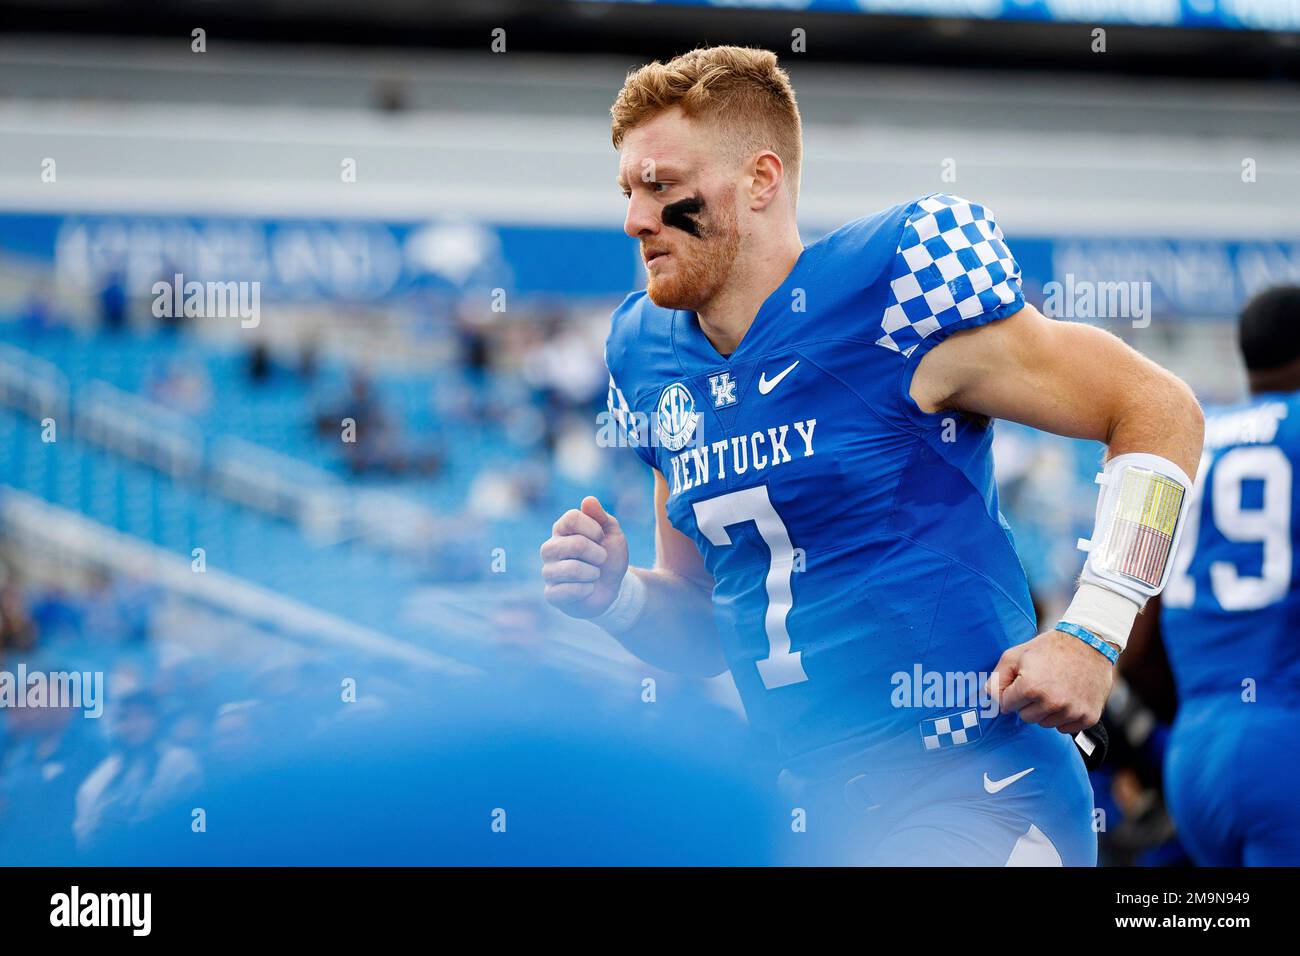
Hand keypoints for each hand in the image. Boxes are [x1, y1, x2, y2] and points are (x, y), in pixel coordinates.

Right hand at [540, 496, 629, 619]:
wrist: (612, 588)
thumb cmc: (609, 557)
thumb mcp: (613, 534)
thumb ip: (601, 516)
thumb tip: (588, 500)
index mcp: (562, 530)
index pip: (572, 518)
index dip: (593, 528)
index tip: (601, 537)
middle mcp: (550, 548)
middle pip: (576, 544)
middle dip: (598, 554)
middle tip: (601, 559)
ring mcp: (548, 571)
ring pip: (573, 569)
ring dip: (593, 573)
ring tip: (594, 575)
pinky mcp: (551, 594)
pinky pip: (567, 591)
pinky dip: (586, 590)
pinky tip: (587, 589)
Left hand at [985, 629, 1114, 734]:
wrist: (1089, 642)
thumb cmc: (1048, 648)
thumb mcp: (1015, 655)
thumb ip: (997, 678)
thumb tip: (990, 698)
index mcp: (1030, 687)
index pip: (1007, 705)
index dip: (1013, 692)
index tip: (1023, 681)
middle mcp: (1052, 703)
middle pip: (1026, 717)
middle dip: (1029, 703)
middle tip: (1041, 683)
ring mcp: (1072, 711)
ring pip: (1045, 724)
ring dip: (1046, 710)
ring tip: (1056, 688)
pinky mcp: (1088, 717)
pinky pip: (1064, 728)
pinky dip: (1064, 717)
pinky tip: (1069, 697)